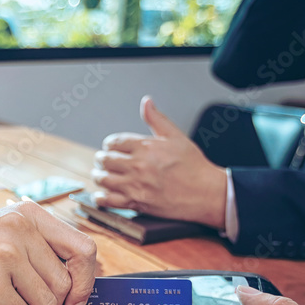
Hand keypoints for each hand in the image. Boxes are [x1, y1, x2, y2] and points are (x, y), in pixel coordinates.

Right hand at [0, 201, 96, 304]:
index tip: (76, 300)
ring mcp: (4, 255)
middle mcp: (18, 229)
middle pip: (65, 284)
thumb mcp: (3, 233)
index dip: (86, 280)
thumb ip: (39, 249)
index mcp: (27, 214)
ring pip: (48, 304)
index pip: (83, 248)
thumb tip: (79, 283)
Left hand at [93, 96, 227, 229]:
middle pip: (104, 160)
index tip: (111, 148)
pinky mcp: (135, 203)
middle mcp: (137, 165)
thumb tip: (146, 102)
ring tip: (102, 175)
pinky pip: (107, 200)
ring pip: (102, 179)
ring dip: (99, 176)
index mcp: (145, 147)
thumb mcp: (176, 136)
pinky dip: (100, 197)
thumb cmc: (193, 165)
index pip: (113, 142)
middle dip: (102, 159)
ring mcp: (134, 185)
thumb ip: (156, 119)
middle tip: (104, 161)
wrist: (204, 192)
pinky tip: (103, 194)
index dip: (110, 145)